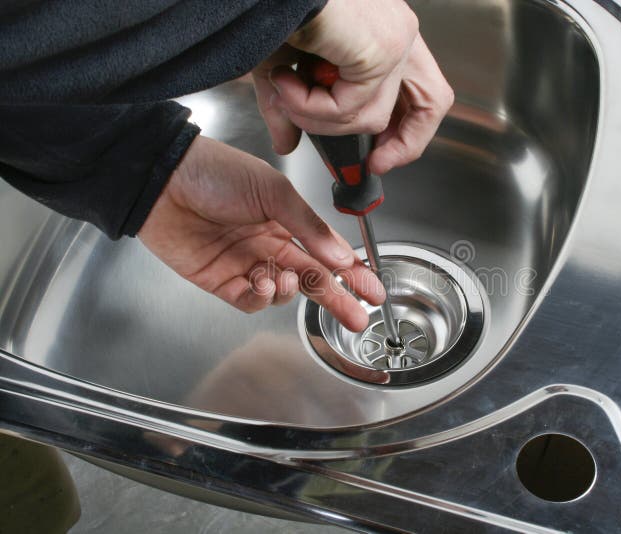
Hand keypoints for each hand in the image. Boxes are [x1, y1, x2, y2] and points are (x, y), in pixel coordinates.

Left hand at [138, 135, 384, 330]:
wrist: (163, 179)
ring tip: (287, 276)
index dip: (352, 273)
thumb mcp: (274, 191)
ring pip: (282, 292)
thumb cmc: (216, 172)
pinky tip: (261, 282)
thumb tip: (342, 257)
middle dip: (336, 299)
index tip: (373, 290)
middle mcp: (269, 244)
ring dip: (291, 290)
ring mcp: (246, 263)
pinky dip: (261, 297)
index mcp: (287, 220)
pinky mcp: (220, 280)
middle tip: (357, 318)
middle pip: (312, 278)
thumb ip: (310, 227)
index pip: (328, 252)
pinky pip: (251, 300)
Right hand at [251, 0, 453, 174]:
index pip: (422, 91)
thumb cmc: (269, 11)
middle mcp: (398, 32)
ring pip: (372, 118)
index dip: (406, 133)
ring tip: (284, 94)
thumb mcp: (282, 69)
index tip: (378, 157)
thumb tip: (285, 143)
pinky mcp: (381, 49)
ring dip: (318, 120)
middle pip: (432, 104)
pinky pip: (351, 110)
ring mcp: (395, 39)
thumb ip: (292, 109)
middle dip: (404, 145)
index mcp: (385, 33)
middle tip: (373, 164)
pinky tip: (286, 82)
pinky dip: (312, 109)